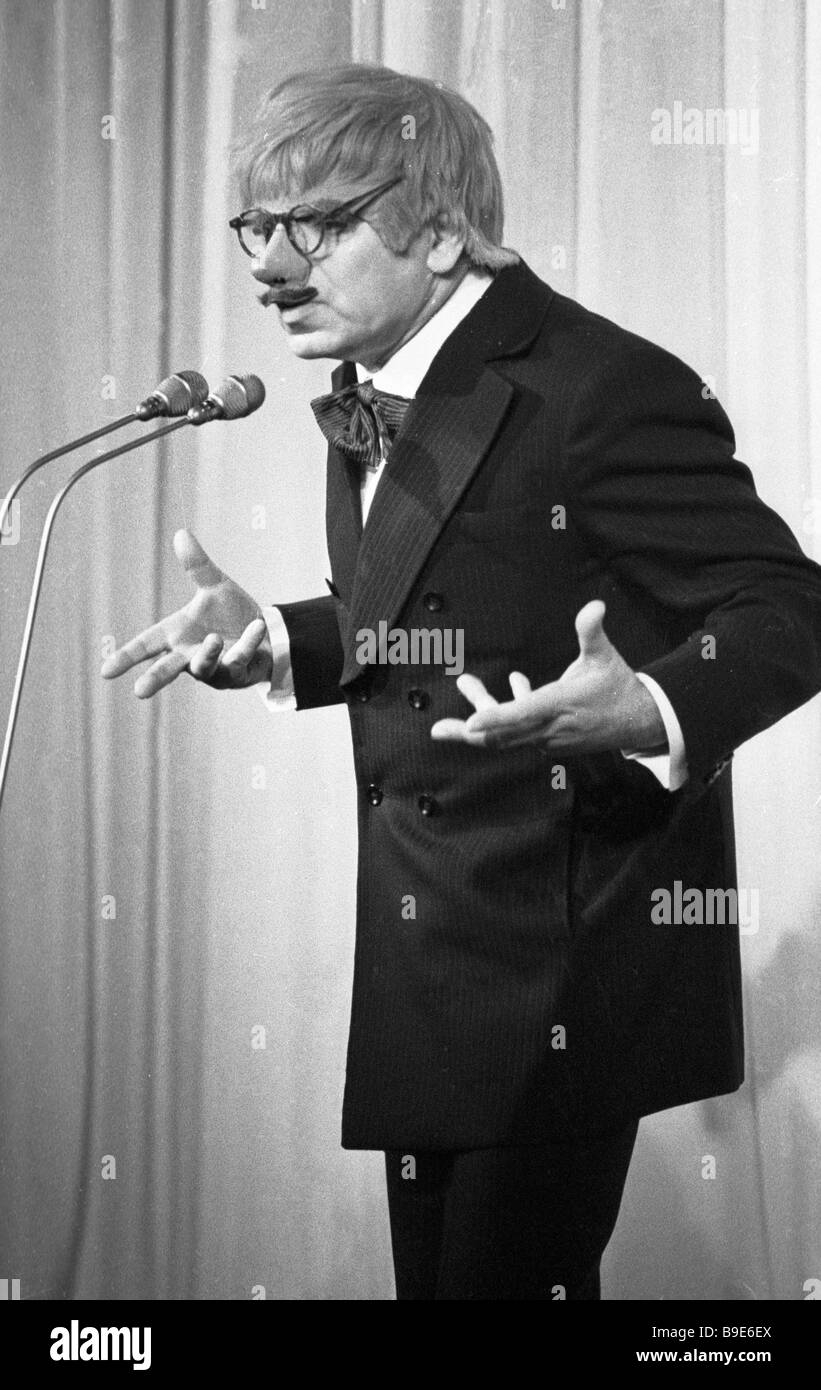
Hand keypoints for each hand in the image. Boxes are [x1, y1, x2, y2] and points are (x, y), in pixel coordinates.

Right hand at [100, 529, 272, 697]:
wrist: (265, 632)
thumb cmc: (230, 614)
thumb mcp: (214, 586)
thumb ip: (197, 566)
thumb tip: (181, 533)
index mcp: (176, 635)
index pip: (146, 646)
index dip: (126, 657)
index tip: (105, 672)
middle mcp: (189, 655)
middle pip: (167, 669)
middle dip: (154, 679)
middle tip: (139, 691)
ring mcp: (212, 667)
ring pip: (204, 667)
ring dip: (207, 655)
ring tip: (213, 639)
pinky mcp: (236, 672)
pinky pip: (239, 658)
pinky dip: (247, 642)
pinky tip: (257, 625)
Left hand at [430, 600, 666, 754]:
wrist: (639, 721)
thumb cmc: (618, 685)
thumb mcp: (605, 655)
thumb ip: (592, 631)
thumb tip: (595, 605)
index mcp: (560, 704)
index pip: (522, 714)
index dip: (495, 719)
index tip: (468, 723)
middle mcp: (550, 727)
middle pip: (502, 736)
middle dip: (468, 730)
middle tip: (438, 728)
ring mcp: (549, 739)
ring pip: (506, 735)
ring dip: (483, 715)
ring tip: (467, 684)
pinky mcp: (550, 741)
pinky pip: (518, 733)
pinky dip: (505, 716)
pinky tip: (513, 684)